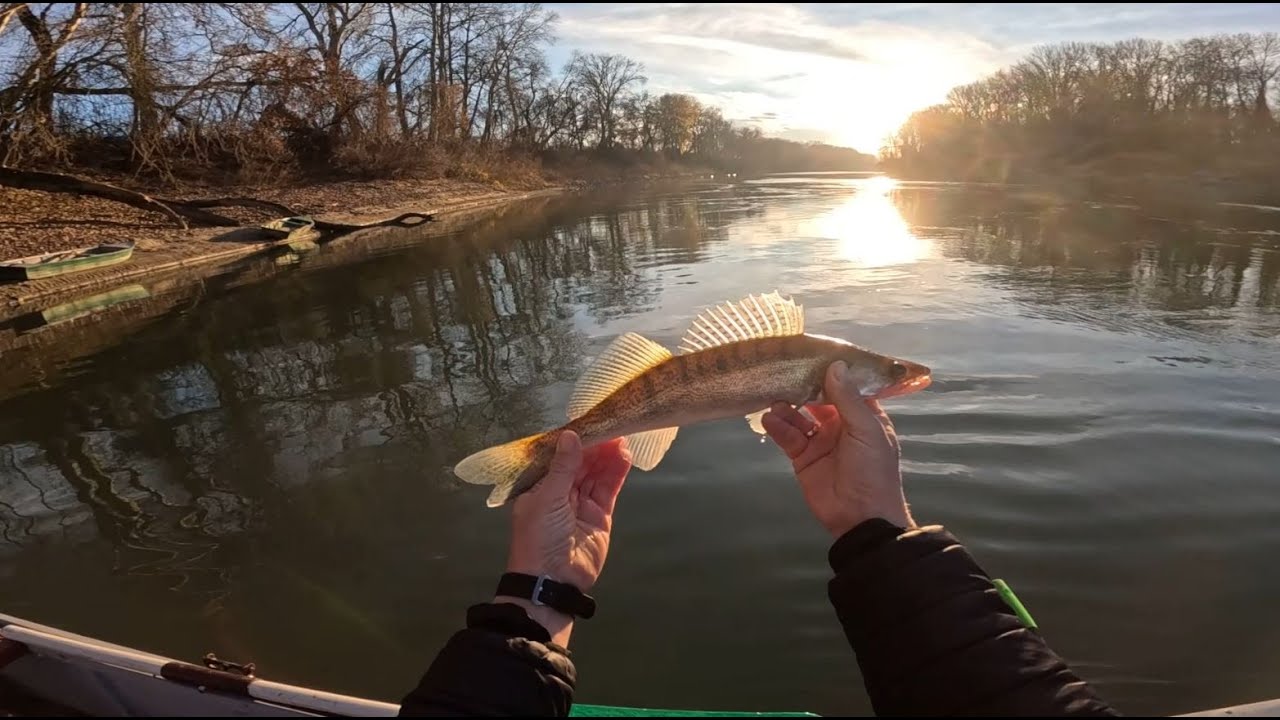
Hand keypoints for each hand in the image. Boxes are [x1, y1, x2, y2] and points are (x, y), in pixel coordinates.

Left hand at [496, 431, 631, 644]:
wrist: (553, 580)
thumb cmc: (540, 536)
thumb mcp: (546, 498)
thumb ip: (563, 467)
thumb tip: (571, 435)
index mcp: (539, 486)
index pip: (558, 457)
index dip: (573, 440)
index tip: (589, 420)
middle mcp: (560, 492)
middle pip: (580, 462)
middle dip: (595, 445)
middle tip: (612, 424)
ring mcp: (581, 504)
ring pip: (596, 473)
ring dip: (607, 456)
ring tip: (622, 436)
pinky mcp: (600, 515)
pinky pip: (608, 489)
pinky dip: (616, 473)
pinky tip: (624, 456)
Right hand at [762, 361, 914, 537]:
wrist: (861, 517)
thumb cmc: (872, 470)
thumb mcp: (866, 430)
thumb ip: (848, 398)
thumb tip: (835, 365)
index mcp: (864, 416)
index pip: (846, 386)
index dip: (831, 371)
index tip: (811, 353)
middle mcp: (842, 424)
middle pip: (819, 398)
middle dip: (803, 387)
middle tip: (784, 372)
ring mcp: (821, 441)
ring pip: (800, 416)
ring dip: (787, 406)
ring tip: (774, 398)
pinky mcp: (803, 457)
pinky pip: (788, 437)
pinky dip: (778, 427)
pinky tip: (769, 418)